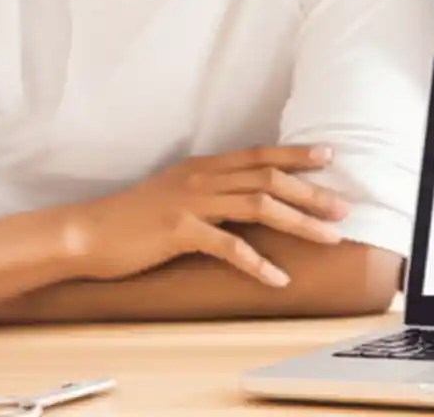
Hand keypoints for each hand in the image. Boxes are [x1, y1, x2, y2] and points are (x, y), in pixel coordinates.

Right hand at [62, 145, 348, 285]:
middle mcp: (203, 178)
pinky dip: (258, 263)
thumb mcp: (176, 191)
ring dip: (300, 222)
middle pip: (269, 178)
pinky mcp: (180, 231)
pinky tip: (278, 278)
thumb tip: (248, 194)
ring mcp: (192, 202)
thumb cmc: (134, 216)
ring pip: (259, 206)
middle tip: (344, 207)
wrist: (89, 232)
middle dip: (311, 193)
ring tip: (329, 238)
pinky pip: (229, 246)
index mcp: (204, 166)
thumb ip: (211, 188)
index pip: (260, 155)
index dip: (296, 154)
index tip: (328, 156)